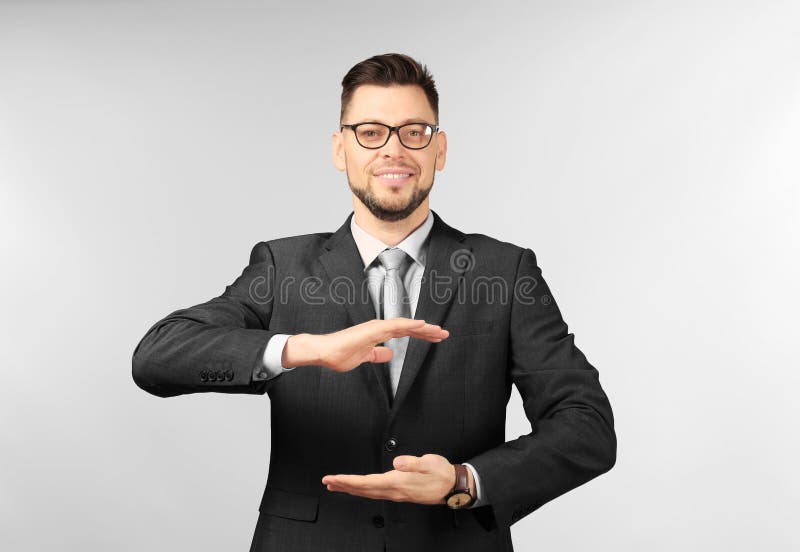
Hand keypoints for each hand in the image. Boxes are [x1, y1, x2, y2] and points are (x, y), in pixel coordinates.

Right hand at [283, 318, 448, 371]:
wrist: (324, 352)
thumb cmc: (339, 354)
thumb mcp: (365, 357)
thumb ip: (377, 355)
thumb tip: (389, 354)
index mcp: (378, 334)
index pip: (405, 332)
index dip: (421, 334)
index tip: (436, 337)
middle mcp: (380, 328)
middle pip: (409, 328)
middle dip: (428, 331)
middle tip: (444, 333)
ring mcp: (377, 327)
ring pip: (406, 325)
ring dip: (424, 328)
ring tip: (439, 331)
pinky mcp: (373, 330)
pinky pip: (395, 326)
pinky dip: (410, 324)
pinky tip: (422, 325)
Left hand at [322, 454, 472, 505]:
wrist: (452, 486)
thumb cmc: (441, 473)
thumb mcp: (429, 463)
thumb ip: (413, 463)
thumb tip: (397, 463)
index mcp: (398, 482)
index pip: (367, 483)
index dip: (348, 481)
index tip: (333, 478)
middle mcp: (394, 491)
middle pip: (363, 490)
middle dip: (343, 485)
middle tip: (327, 482)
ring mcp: (396, 493)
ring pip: (368, 493)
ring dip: (350, 489)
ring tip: (336, 485)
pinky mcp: (399, 493)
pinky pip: (375, 493)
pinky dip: (362, 490)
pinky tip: (358, 488)